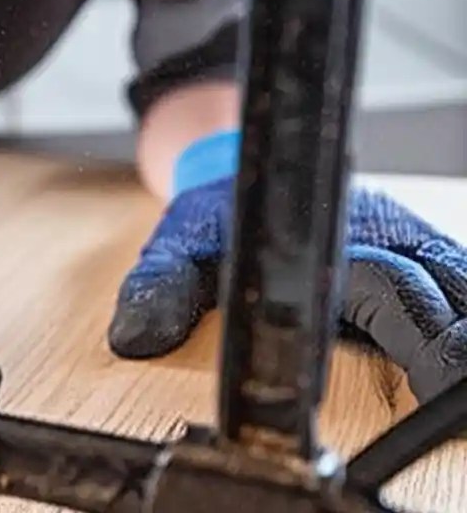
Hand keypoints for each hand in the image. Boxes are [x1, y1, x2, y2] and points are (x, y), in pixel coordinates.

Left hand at [108, 176, 466, 402]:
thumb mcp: (174, 245)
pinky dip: (461, 315)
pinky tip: (459, 361)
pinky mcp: (416, 251)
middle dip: (448, 347)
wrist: (233, 169)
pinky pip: (454, 280)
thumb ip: (157, 287)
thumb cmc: (211, 216)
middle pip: (433, 290)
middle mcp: (376, 231)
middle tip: (451, 398)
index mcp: (322, 232)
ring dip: (460, 333)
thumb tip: (134, 337)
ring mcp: (403, 239)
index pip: (382, 284)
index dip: (413, 331)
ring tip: (461, 390)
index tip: (429, 377)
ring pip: (455, 282)